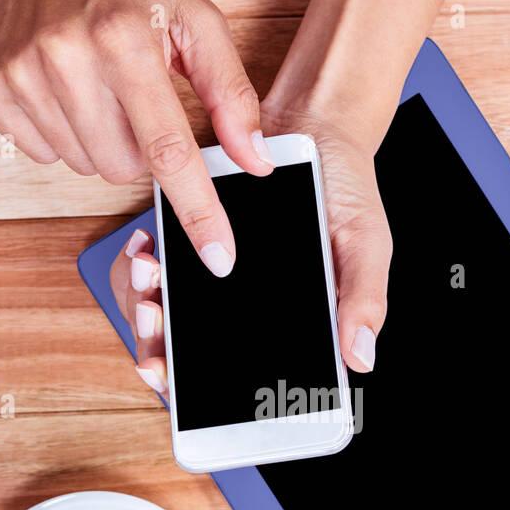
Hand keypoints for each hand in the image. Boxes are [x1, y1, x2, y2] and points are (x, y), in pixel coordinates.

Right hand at [0, 0, 273, 275]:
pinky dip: (63, 135)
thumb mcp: (199, 23)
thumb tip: (254, 163)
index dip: (198, 210)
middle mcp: (65, 55)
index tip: (219, 258)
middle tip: (137, 100)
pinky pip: (41, 155)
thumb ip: (232, 95)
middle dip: (142, 151)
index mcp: (124, 38)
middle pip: (123, 169)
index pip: (168, 150)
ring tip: (100, 87)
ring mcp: (20, 73)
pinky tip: (66, 90)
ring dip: (104, 142)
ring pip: (84, 166)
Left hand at [110, 92, 391, 396]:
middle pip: (185, 349)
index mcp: (282, 323)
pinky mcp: (192, 240)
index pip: (231, 375)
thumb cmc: (346, 191)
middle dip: (156, 343)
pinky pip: (156, 265)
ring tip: (151, 276)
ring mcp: (213, 275)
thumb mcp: (366, 245)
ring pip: (162, 311)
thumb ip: (363, 301)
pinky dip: (142, 262)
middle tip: (152, 319)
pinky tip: (145, 250)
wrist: (317, 123)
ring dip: (143, 301)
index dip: (192, 387)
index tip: (166, 378)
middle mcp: (240, 307)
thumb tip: (360, 359)